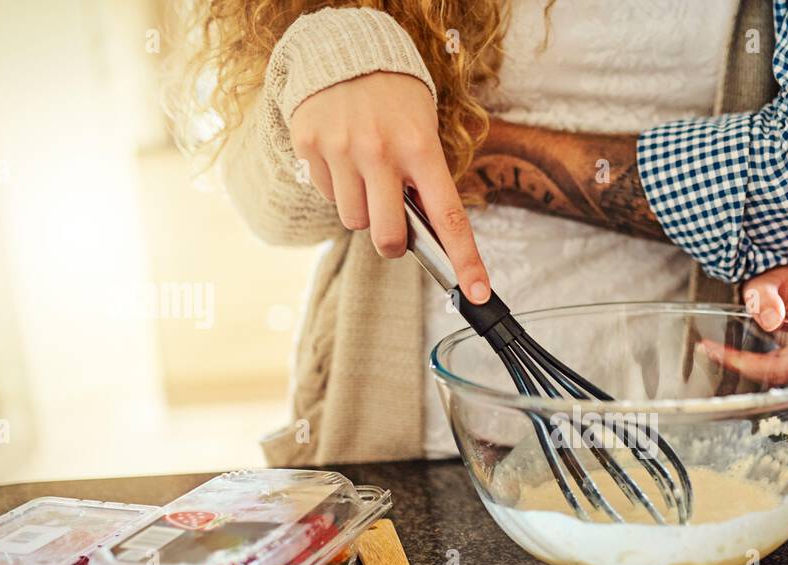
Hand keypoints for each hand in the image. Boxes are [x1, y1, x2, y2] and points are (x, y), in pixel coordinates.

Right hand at [290, 72, 490, 301]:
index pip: (448, 216)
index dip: (465, 259)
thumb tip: (425, 236)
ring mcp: (341, 149)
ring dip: (364, 211)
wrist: (344, 50)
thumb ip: (424, 180)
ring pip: (354, 221)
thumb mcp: (423, 131)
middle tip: (396, 229)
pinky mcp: (309, 146)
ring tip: (366, 175)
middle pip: (388, 237)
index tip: (477, 292)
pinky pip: (326, 195)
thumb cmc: (394, 99)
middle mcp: (379, 150)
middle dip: (394, 244)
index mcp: (420, 147)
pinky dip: (337, 187)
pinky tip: (343, 158)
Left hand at [700, 264, 787, 382]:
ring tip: (715, 350)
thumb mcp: (770, 280)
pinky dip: (750, 366)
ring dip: (748, 367)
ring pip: (782, 374)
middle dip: (754, 364)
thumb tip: (772, 321)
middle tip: (717, 351)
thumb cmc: (783, 279)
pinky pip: (775, 373)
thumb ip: (766, 296)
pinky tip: (727, 356)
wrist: (785, 285)